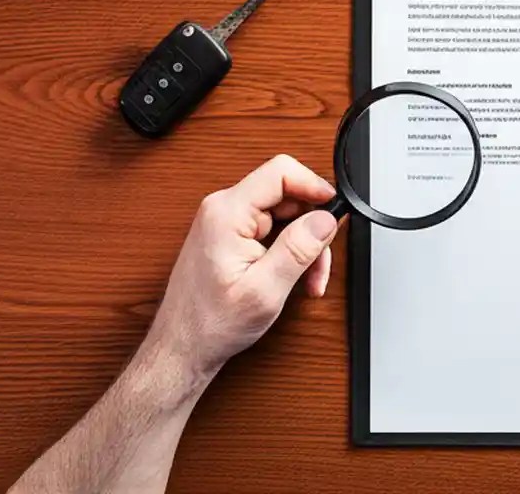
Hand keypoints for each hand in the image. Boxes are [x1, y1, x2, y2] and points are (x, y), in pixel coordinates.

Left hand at [147, 155, 339, 376]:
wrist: (184, 346)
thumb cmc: (210, 323)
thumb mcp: (265, 290)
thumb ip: (298, 249)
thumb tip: (325, 219)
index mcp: (227, 214)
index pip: (280, 172)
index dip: (314, 186)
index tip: (335, 207)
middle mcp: (223, 210)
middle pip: (286, 196)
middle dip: (312, 229)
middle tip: (320, 263)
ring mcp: (225, 222)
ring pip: (283, 216)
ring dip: (303, 246)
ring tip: (307, 280)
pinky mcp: (230, 236)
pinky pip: (271, 230)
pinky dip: (289, 252)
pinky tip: (293, 278)